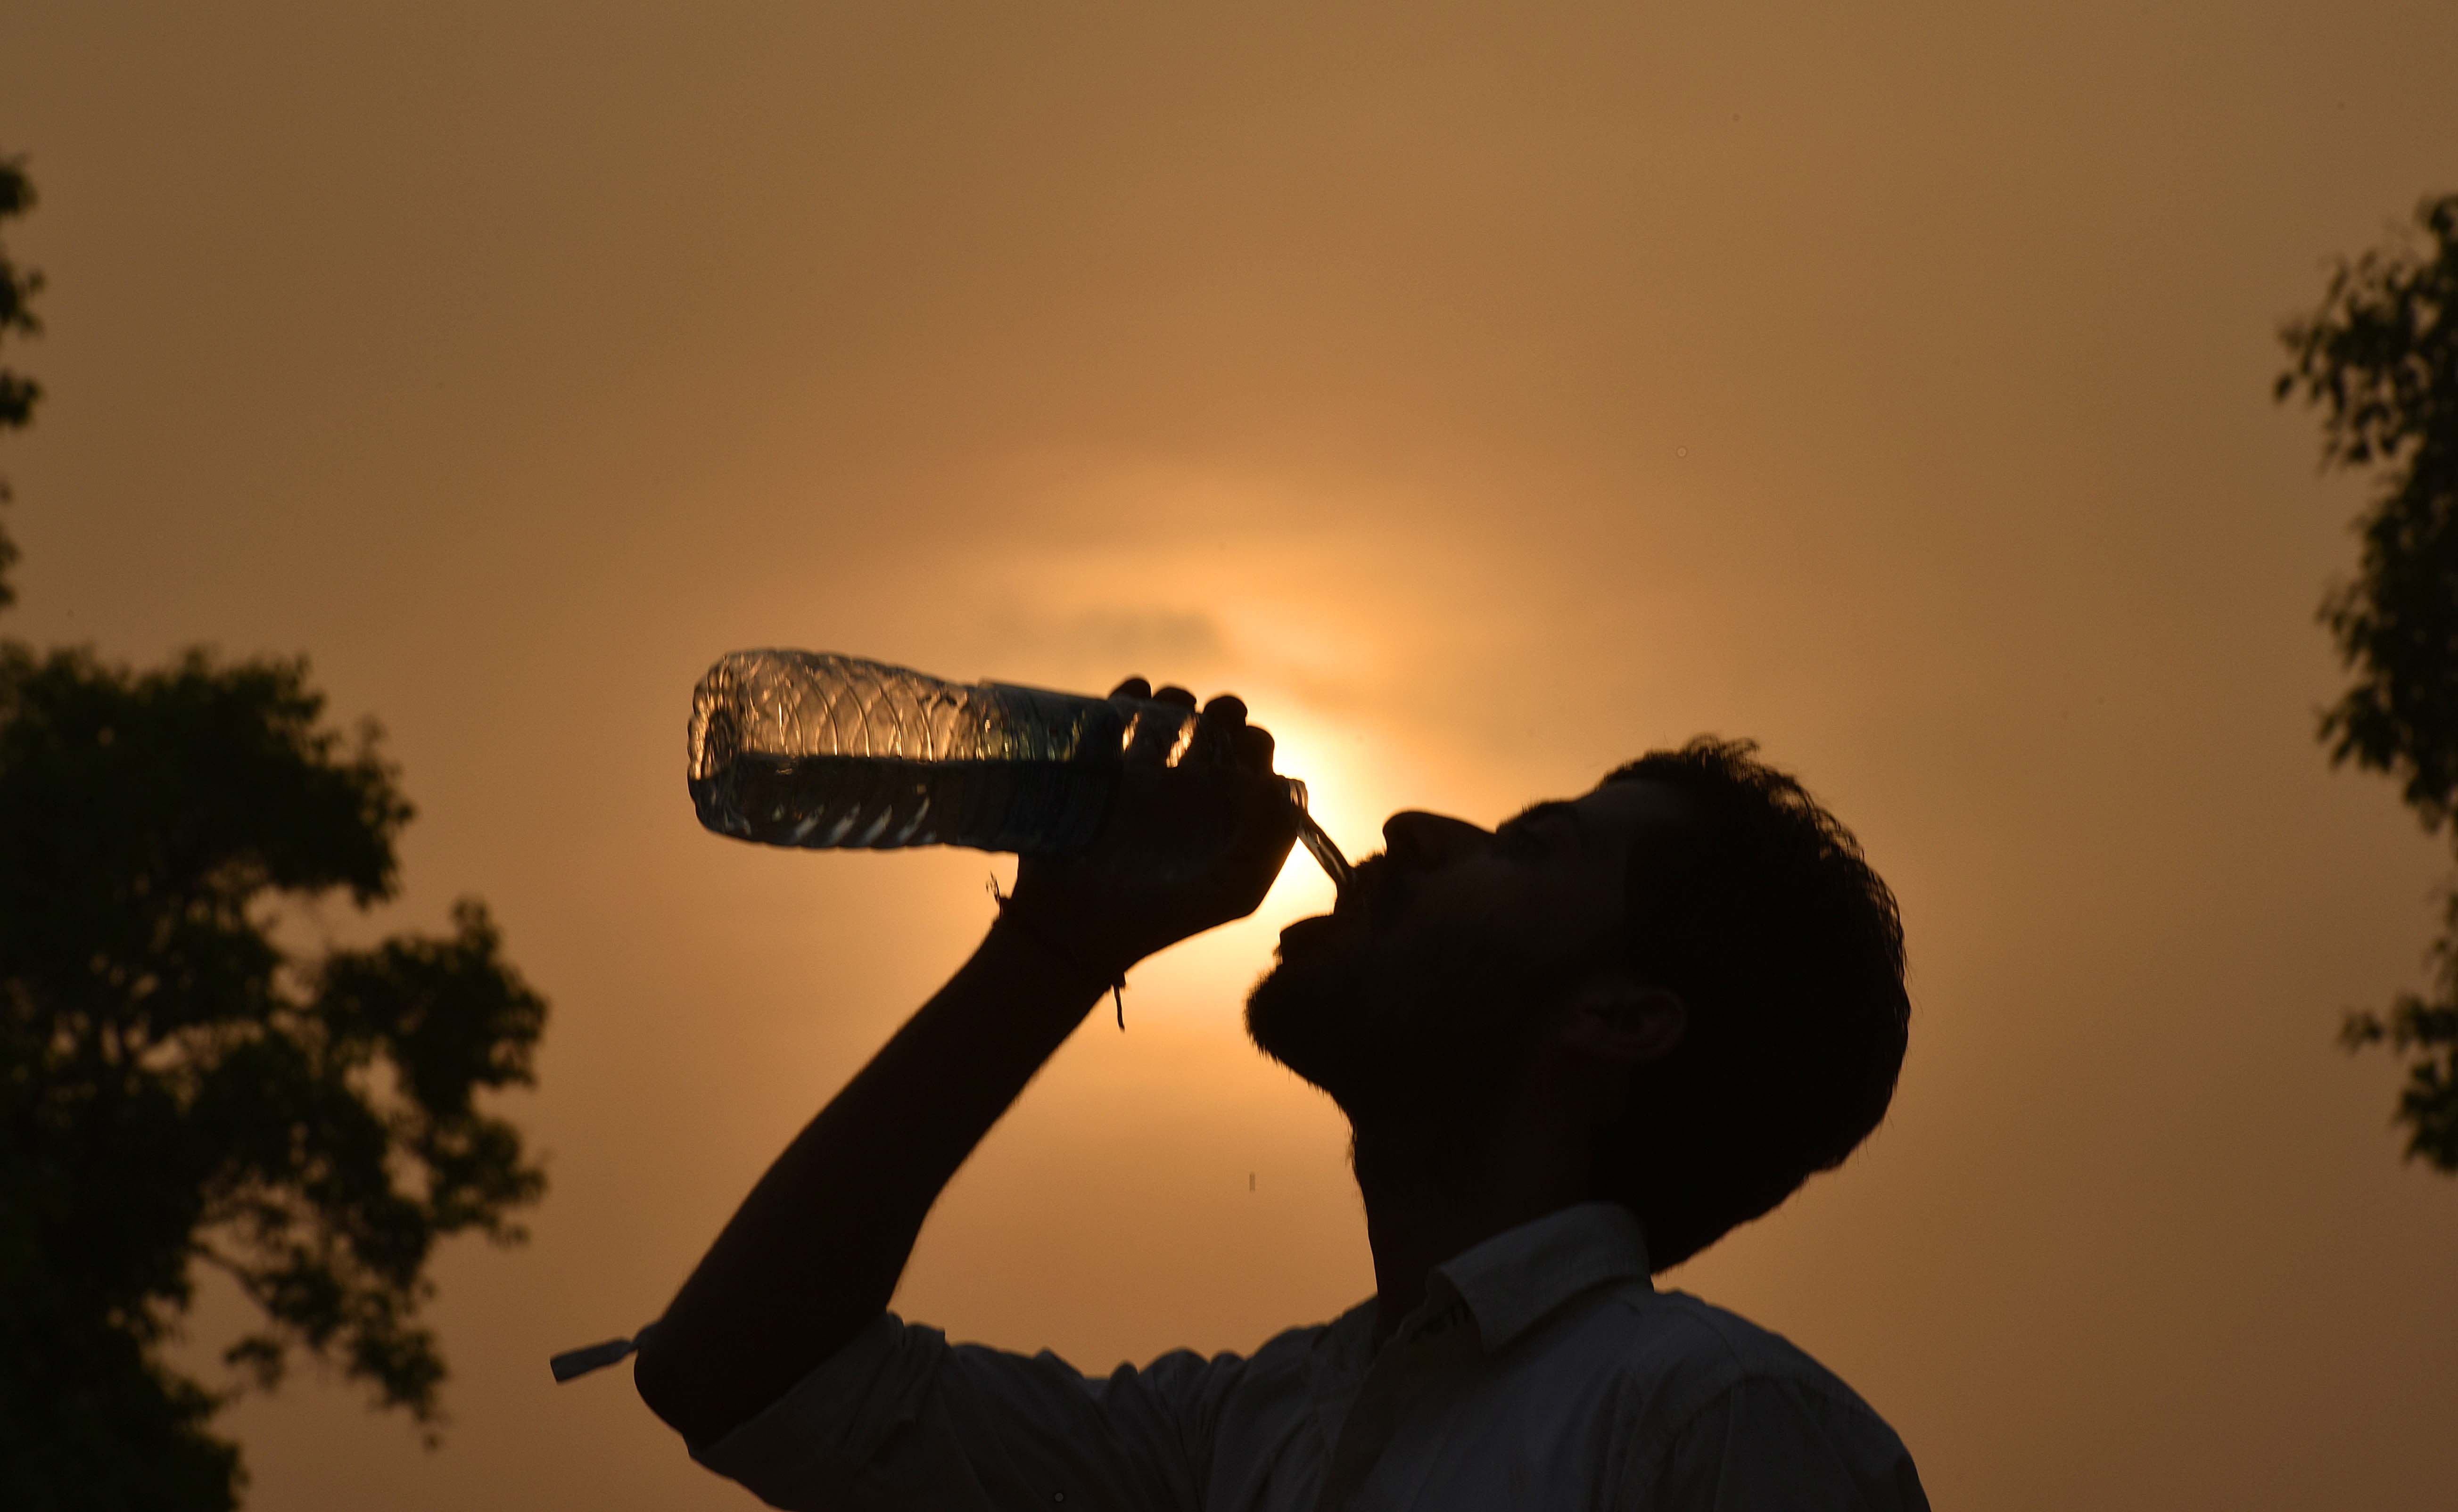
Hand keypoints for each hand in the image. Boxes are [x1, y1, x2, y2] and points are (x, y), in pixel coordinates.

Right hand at [1004, 679, 1299, 976]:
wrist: (1075, 930)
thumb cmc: (1160, 918)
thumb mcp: (1237, 892)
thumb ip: (1272, 841)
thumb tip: (1276, 780)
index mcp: (1222, 813)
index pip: (1251, 759)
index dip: (1254, 744)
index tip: (1243, 751)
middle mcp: (1186, 788)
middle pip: (1215, 728)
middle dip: (1222, 713)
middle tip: (1212, 720)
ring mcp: (1139, 773)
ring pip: (1168, 713)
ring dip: (1177, 698)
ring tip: (1171, 710)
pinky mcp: (1095, 764)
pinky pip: (1116, 713)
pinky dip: (1129, 694)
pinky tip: (1135, 698)